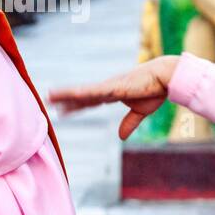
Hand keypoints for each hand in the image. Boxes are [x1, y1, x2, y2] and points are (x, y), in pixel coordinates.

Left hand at [48, 56, 178, 139]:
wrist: (167, 78)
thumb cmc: (156, 90)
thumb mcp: (141, 111)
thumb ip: (129, 123)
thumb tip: (121, 137)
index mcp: (112, 94)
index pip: (89, 101)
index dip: (75, 106)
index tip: (62, 109)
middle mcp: (107, 89)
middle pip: (81, 96)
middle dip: (64, 99)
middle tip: (47, 100)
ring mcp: (108, 87)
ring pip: (82, 92)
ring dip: (65, 94)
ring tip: (49, 96)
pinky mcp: (114, 87)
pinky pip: (93, 91)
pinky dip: (80, 93)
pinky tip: (68, 94)